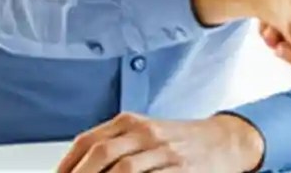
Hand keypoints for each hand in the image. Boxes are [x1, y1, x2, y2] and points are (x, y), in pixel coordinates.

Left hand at [56, 112, 262, 172]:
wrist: (223, 141)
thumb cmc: (178, 140)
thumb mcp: (144, 132)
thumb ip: (115, 143)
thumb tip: (79, 166)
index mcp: (130, 121)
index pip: (87, 141)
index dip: (68, 164)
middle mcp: (145, 133)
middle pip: (102, 154)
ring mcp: (164, 152)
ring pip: (124, 170)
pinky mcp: (180, 170)